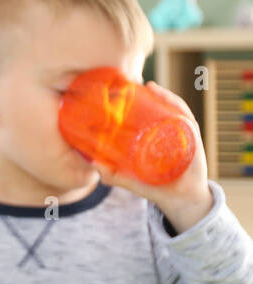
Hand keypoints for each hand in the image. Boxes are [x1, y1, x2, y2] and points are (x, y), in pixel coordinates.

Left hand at [89, 82, 212, 232]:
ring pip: (172, 107)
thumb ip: (110, 173)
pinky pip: (185, 116)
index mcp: (151, 137)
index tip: (117, 92)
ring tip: (147, 86)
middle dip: (145, 95)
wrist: (179, 199)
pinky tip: (165, 96)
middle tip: (129, 84)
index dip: (132, 103)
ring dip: (161, 95)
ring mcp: (180, 132)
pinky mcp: (192, 137)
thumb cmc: (153, 186)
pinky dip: (176, 104)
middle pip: (157, 108)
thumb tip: (91, 162)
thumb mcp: (127, 178)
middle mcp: (166, 131)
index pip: (142, 116)